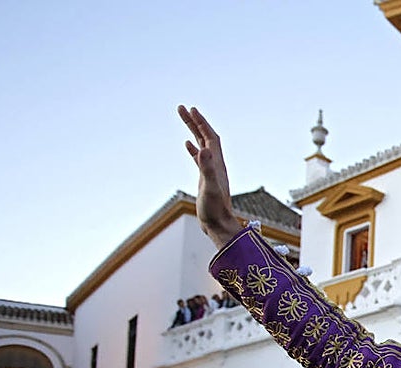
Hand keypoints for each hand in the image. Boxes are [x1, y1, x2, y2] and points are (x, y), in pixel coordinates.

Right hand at [178, 106, 243, 247]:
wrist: (219, 225)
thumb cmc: (214, 209)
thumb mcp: (209, 187)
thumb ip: (207, 168)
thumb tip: (204, 149)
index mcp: (217, 164)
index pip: (210, 137)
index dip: (201, 123)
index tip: (191, 109)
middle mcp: (216, 165)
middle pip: (205, 137)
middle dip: (195, 121)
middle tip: (181, 107)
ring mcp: (211, 171)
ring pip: (202, 146)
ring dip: (193, 131)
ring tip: (183, 118)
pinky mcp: (205, 179)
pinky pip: (199, 159)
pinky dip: (193, 149)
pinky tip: (187, 144)